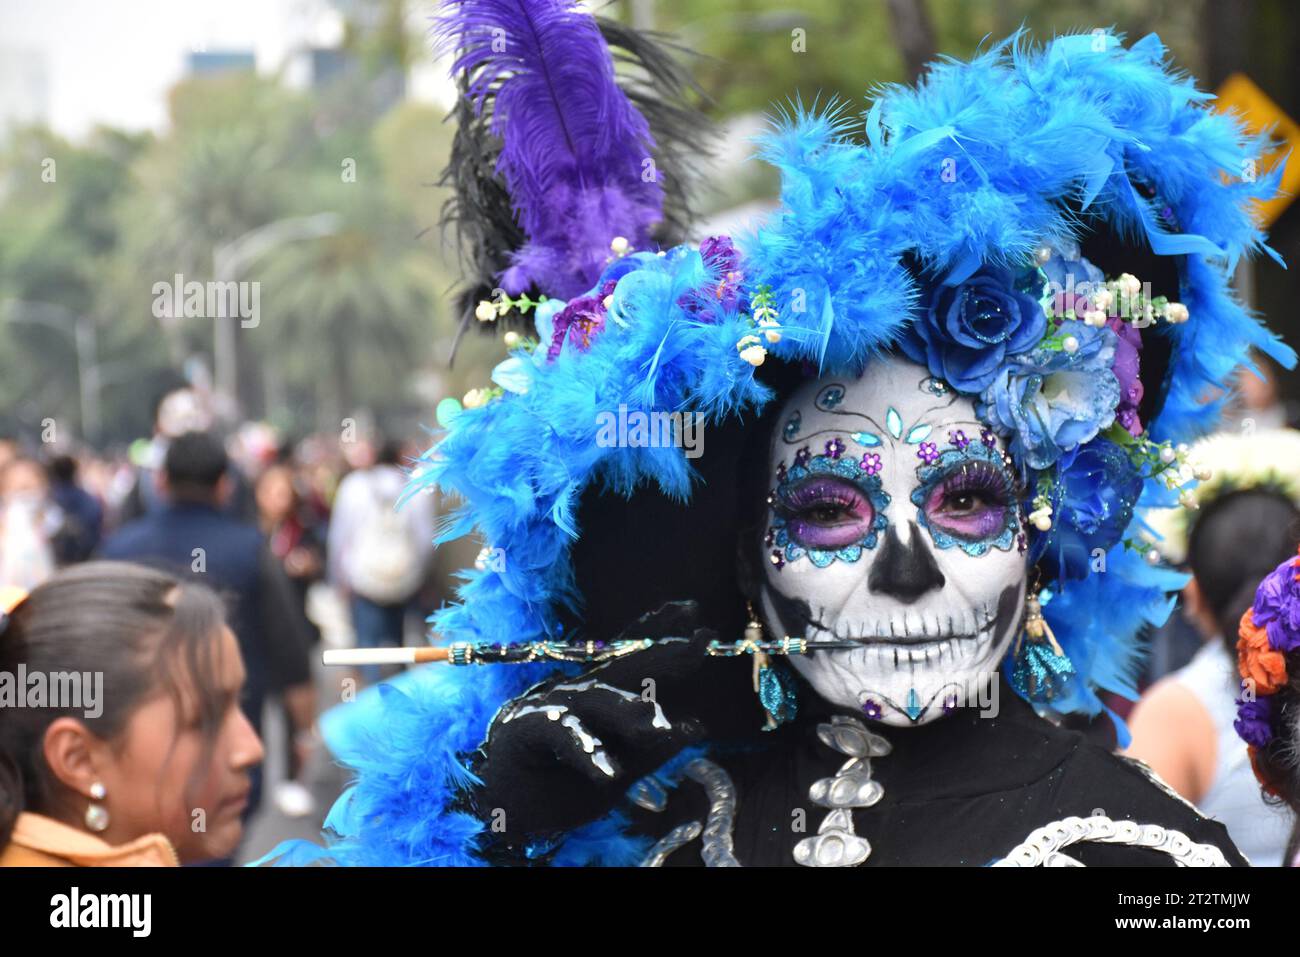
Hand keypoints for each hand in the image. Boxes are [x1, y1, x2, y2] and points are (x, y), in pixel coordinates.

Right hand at [468, 602, 753, 836]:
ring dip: (628, 710)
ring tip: (656, 724)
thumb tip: (698, 726)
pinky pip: (561, 732)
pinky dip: (585, 751)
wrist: (509, 810)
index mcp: (604, 695)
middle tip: (700, 643)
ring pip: (598, 698)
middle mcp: (581, 691)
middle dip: (663, 651)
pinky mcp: (525, 726)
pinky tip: (606, 770)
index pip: (638, 659)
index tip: (704, 628)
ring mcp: (552, 704)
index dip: (667, 639)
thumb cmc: (564, 784)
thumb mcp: (620, 772)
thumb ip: (653, 751)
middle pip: (625, 664)